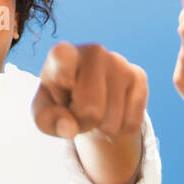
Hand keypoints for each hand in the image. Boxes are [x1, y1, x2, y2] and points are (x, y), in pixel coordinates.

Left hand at [32, 42, 147, 140]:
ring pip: (112, 122)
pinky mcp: (138, 75)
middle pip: (90, 110)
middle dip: (83, 122)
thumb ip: (48, 120)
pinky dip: (119, 131)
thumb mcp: (44, 113)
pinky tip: (112, 113)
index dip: (64, 64)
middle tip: (78, 110)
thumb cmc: (61, 101)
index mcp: (61, 55)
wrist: (88, 94)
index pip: (63, 55)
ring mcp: (118, 62)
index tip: (64, 61)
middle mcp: (93, 52)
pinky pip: (131, 123)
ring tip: (95, 110)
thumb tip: (69, 128)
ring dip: (101, 128)